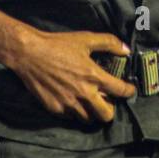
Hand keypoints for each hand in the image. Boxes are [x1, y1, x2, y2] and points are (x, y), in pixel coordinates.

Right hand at [8, 30, 135, 123]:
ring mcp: (69, 103)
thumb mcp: (85, 39)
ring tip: (89, 102)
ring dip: (92, 111)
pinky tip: (72, 100)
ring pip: (88, 118)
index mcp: (93, 76)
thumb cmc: (58, 45)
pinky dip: (74, 111)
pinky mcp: (55, 108)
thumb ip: (109, 43)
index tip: (129, 90)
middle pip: (106, 115)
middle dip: (111, 109)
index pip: (120, 90)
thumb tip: (126, 50)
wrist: (29, 54)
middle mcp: (83, 93)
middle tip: (107, 101)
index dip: (129, 91)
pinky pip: (70, 116)